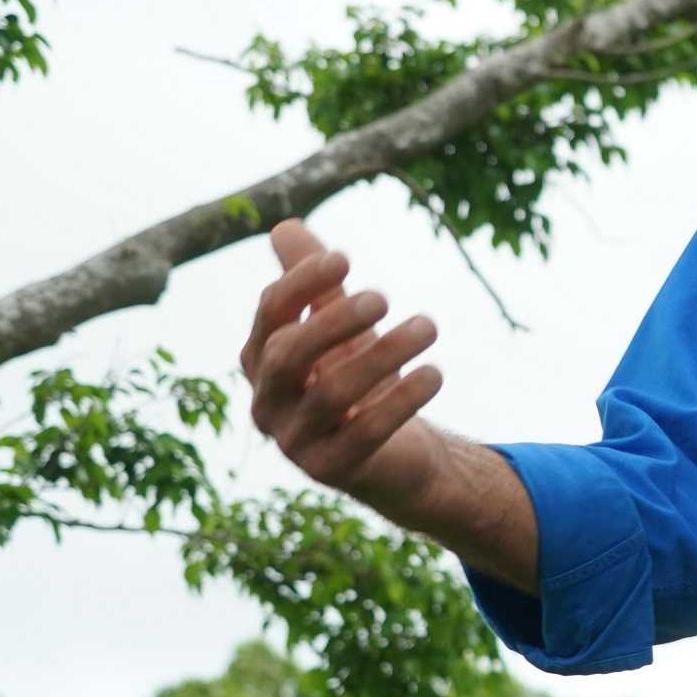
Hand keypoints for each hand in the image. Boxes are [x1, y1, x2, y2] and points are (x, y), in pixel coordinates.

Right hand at [242, 220, 447, 515]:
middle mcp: (268, 401)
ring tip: (429, 326)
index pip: (270, 314)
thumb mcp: (339, 327)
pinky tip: (434, 373)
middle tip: (382, 297)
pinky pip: (364, 434)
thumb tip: (284, 226)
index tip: (345, 258)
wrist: (390, 455)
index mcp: (262, 359)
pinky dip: (401, 401)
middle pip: (288, 357)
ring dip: (384, 354)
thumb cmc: (357, 378)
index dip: (301, 283)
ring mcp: (295, 441)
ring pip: (332, 395)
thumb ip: (315, 283)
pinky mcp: (331, 470)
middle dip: (333, 322)